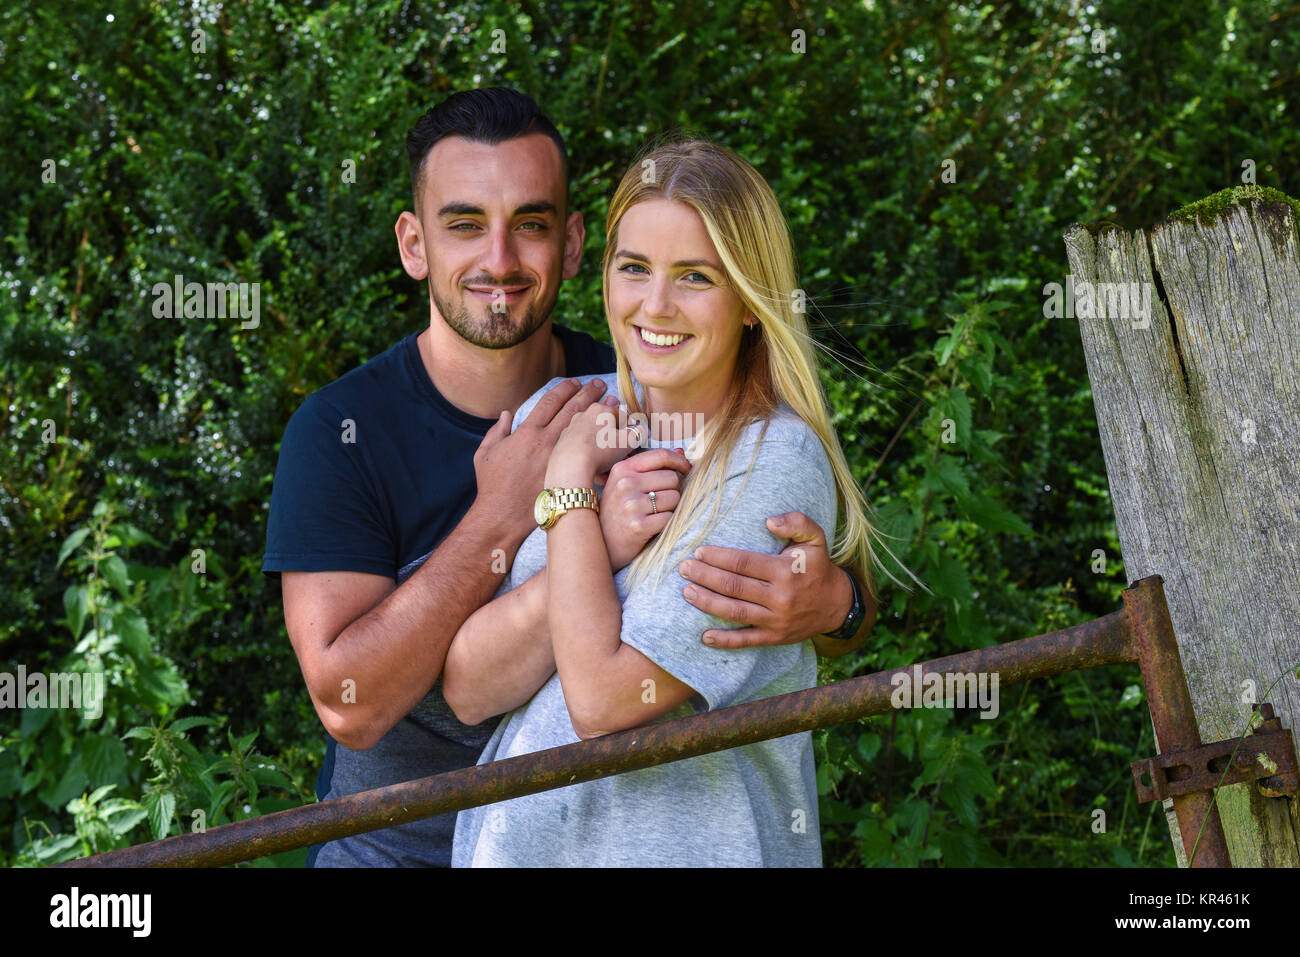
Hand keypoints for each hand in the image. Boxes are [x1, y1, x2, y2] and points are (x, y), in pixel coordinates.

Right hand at [472, 378, 608, 540]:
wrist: (502, 514)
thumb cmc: (492, 485)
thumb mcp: (486, 453)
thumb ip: (497, 431)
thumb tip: (506, 414)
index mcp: (526, 433)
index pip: (549, 403)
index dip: (563, 390)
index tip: (574, 382)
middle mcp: (545, 441)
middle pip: (570, 411)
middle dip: (586, 394)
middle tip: (599, 384)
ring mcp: (558, 458)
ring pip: (583, 429)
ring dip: (598, 413)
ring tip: (610, 402)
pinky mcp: (566, 473)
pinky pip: (587, 452)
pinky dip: (600, 439)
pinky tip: (611, 431)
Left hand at [545, 395, 632, 486]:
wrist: (570, 466)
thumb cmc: (601, 450)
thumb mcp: (628, 441)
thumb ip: (638, 434)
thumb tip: (639, 432)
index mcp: (600, 409)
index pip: (622, 416)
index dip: (631, 431)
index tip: (634, 444)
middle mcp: (583, 415)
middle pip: (606, 428)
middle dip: (616, 441)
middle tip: (622, 456)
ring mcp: (570, 429)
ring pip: (594, 440)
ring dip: (604, 451)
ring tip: (610, 467)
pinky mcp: (562, 444)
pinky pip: (582, 450)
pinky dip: (590, 458)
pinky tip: (595, 471)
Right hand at [598, 448, 691, 569]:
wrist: (601, 544)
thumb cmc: (617, 511)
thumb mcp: (627, 484)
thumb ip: (653, 466)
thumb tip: (681, 451)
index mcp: (623, 469)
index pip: (661, 455)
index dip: (680, 461)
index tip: (686, 469)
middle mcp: (626, 484)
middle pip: (672, 478)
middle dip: (672, 490)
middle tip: (659, 501)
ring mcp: (631, 505)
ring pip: (674, 498)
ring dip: (670, 508)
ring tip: (654, 514)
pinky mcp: (638, 526)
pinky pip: (669, 517)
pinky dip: (667, 523)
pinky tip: (653, 526)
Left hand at [678, 511, 850, 646]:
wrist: (837, 605)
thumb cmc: (817, 567)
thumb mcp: (816, 538)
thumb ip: (797, 522)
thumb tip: (770, 521)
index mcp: (785, 571)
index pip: (744, 563)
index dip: (719, 558)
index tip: (699, 552)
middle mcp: (779, 597)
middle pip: (734, 587)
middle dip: (705, 576)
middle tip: (683, 568)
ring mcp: (776, 620)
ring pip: (735, 612)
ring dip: (707, 603)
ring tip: (687, 592)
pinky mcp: (775, 637)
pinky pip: (746, 640)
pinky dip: (725, 640)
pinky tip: (704, 636)